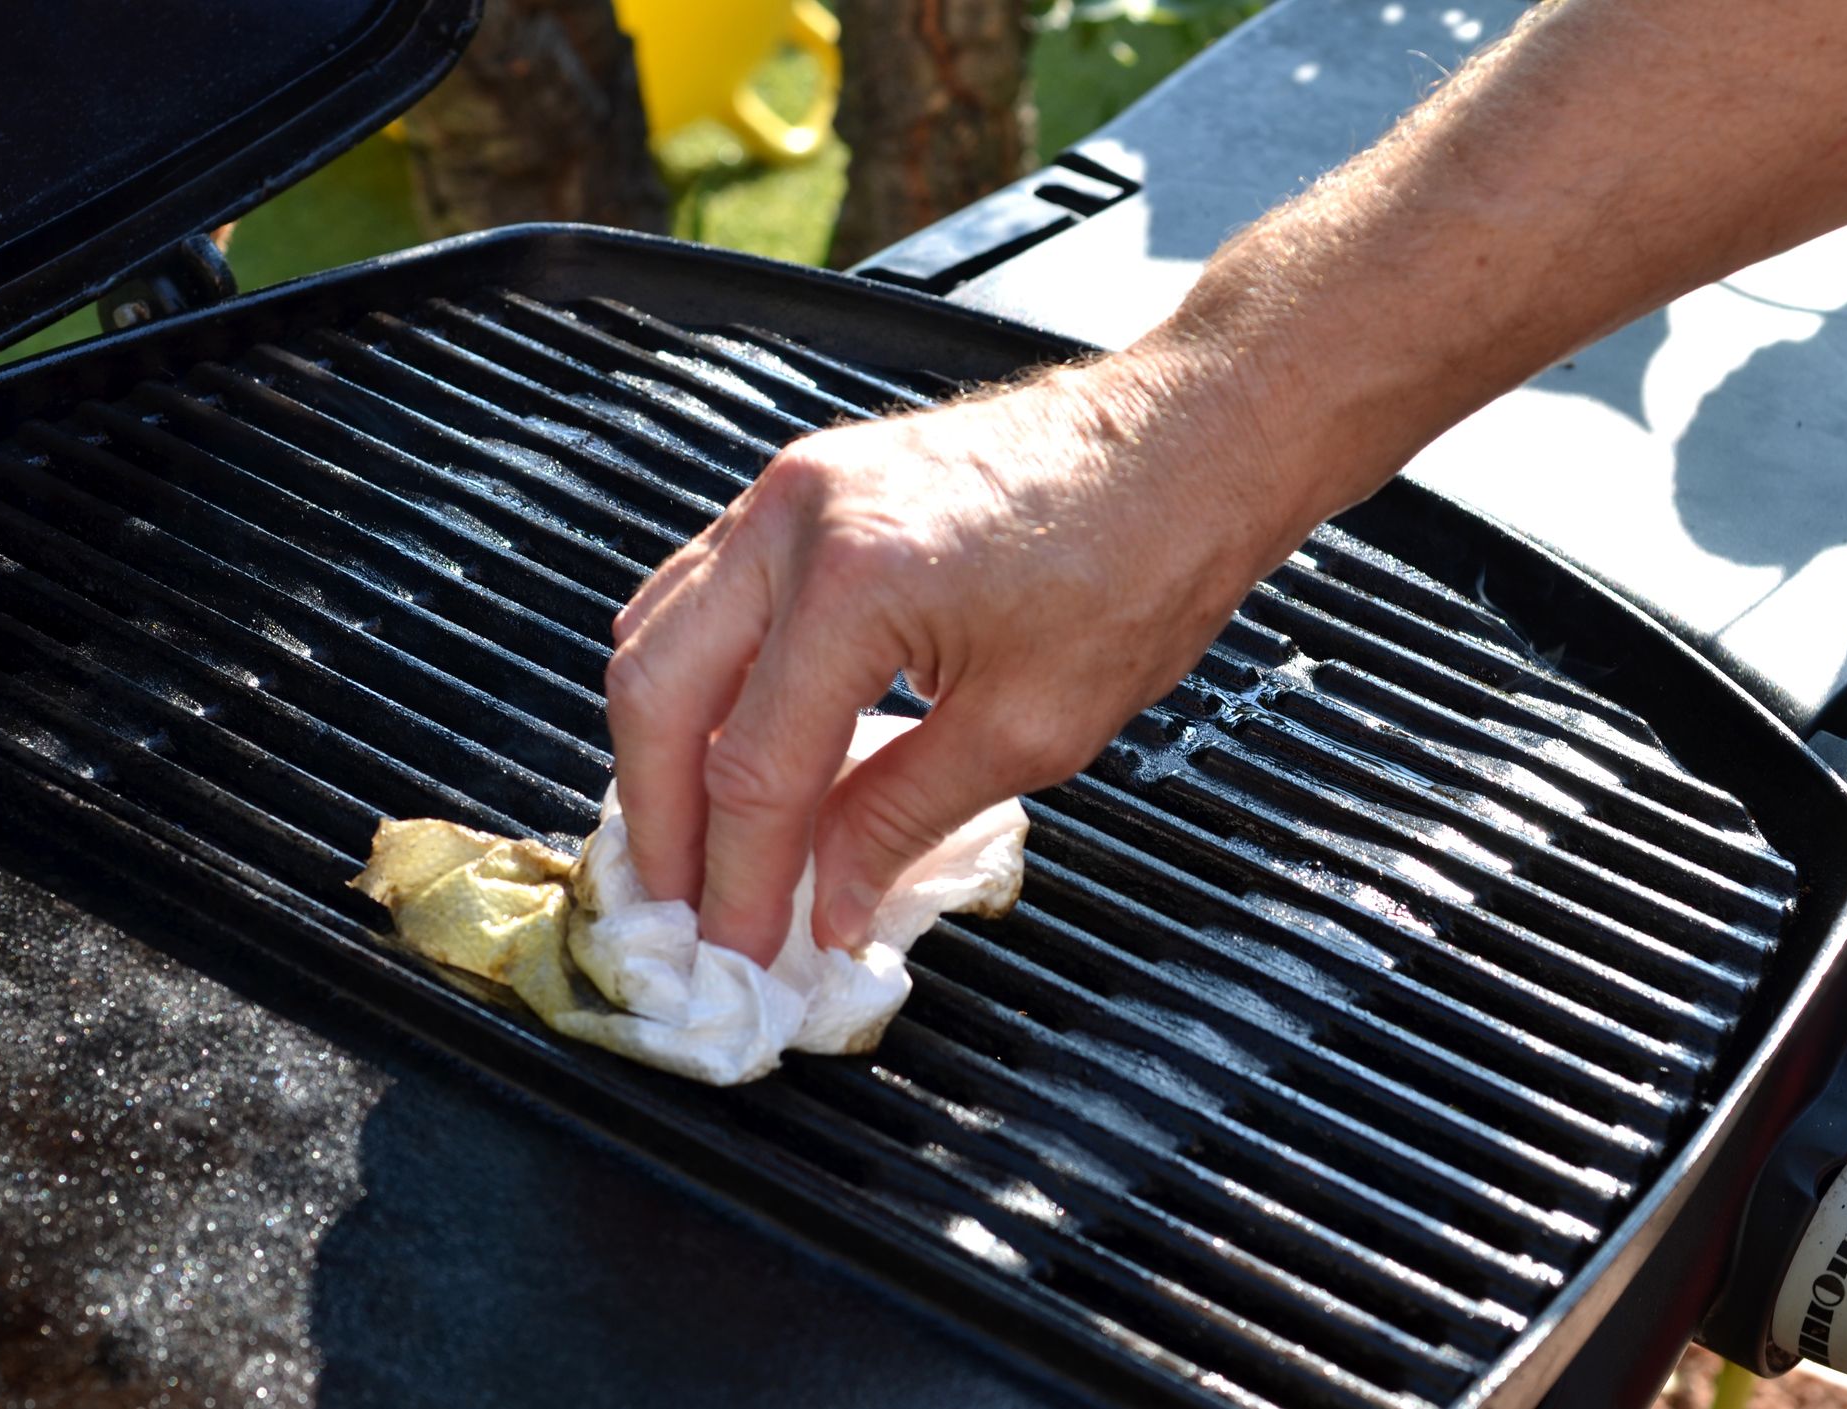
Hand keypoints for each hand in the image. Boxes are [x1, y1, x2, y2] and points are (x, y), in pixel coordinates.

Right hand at [604, 343, 1317, 963]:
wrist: (1188, 442)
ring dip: (664, 748)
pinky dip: (699, 679)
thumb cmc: (1140, 560)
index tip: (740, 952)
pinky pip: (704, 592)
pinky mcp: (807, 485)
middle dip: (660, 817)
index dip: (739, 879)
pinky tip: (724, 743)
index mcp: (855, 581)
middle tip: (681, 909)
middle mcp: (798, 520)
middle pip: (658, 691)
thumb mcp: (1032, 726)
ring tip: (693, 842)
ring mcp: (792, 490)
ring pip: (660, 632)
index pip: (755, 768)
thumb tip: (827, 902)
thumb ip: (902, 818)